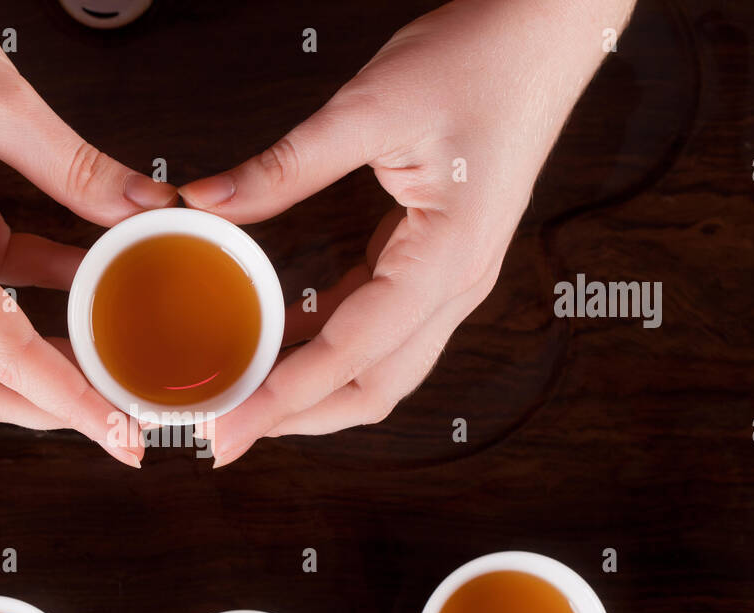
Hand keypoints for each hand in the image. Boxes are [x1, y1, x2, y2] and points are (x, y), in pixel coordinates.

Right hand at [0, 0, 176, 466]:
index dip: (70, 401)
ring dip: (52, 369)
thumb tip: (148, 212)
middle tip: (127, 428)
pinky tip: (95, 295)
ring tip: (118, 375)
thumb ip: (77, 169)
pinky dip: (44, 310)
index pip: (2, 354)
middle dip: (58, 412)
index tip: (122, 433)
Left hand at [180, 0, 635, 465]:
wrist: (545, 34)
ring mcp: (452, 279)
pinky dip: (328, 345)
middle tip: (227, 432)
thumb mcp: (370, 108)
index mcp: (448, 258)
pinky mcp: (436, 263)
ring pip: (380, 368)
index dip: (282, 398)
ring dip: (313, 390)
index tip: (228, 428)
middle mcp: (456, 285)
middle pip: (374, 388)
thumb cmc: (479, 61)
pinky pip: (379, 326)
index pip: (351, 353)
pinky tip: (279, 337)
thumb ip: (286, 165)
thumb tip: (208, 203)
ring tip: (245, 394)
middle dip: (298, 419)